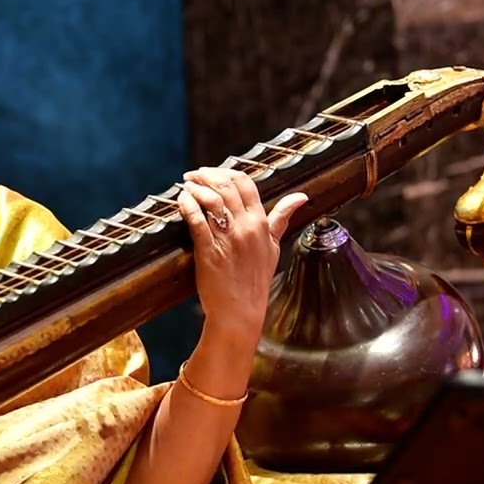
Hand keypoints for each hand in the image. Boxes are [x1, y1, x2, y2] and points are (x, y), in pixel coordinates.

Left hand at [177, 167, 307, 344]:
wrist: (241, 311)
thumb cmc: (255, 280)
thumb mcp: (274, 247)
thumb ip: (282, 218)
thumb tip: (301, 197)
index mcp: (261, 224)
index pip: (245, 184)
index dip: (225, 172)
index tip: (211, 172)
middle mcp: (246, 227)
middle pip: (226, 186)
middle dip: (206, 175)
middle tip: (193, 175)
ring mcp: (227, 239)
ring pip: (212, 200)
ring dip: (196, 187)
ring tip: (187, 186)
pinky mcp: (209, 251)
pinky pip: (197, 220)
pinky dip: (187, 205)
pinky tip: (182, 200)